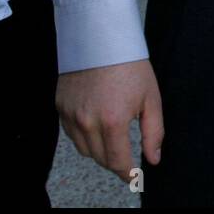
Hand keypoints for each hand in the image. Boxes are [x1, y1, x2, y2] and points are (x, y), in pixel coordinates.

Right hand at [57, 60, 163, 181]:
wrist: (101, 36)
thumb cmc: (130, 64)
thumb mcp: (151, 97)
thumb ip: (154, 132)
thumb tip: (153, 159)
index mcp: (112, 121)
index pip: (117, 162)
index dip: (127, 173)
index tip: (134, 177)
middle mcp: (87, 122)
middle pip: (100, 158)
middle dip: (115, 161)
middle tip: (126, 156)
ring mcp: (70, 115)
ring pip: (84, 149)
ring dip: (98, 150)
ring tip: (112, 137)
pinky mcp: (60, 106)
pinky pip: (71, 133)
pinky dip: (83, 136)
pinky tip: (95, 123)